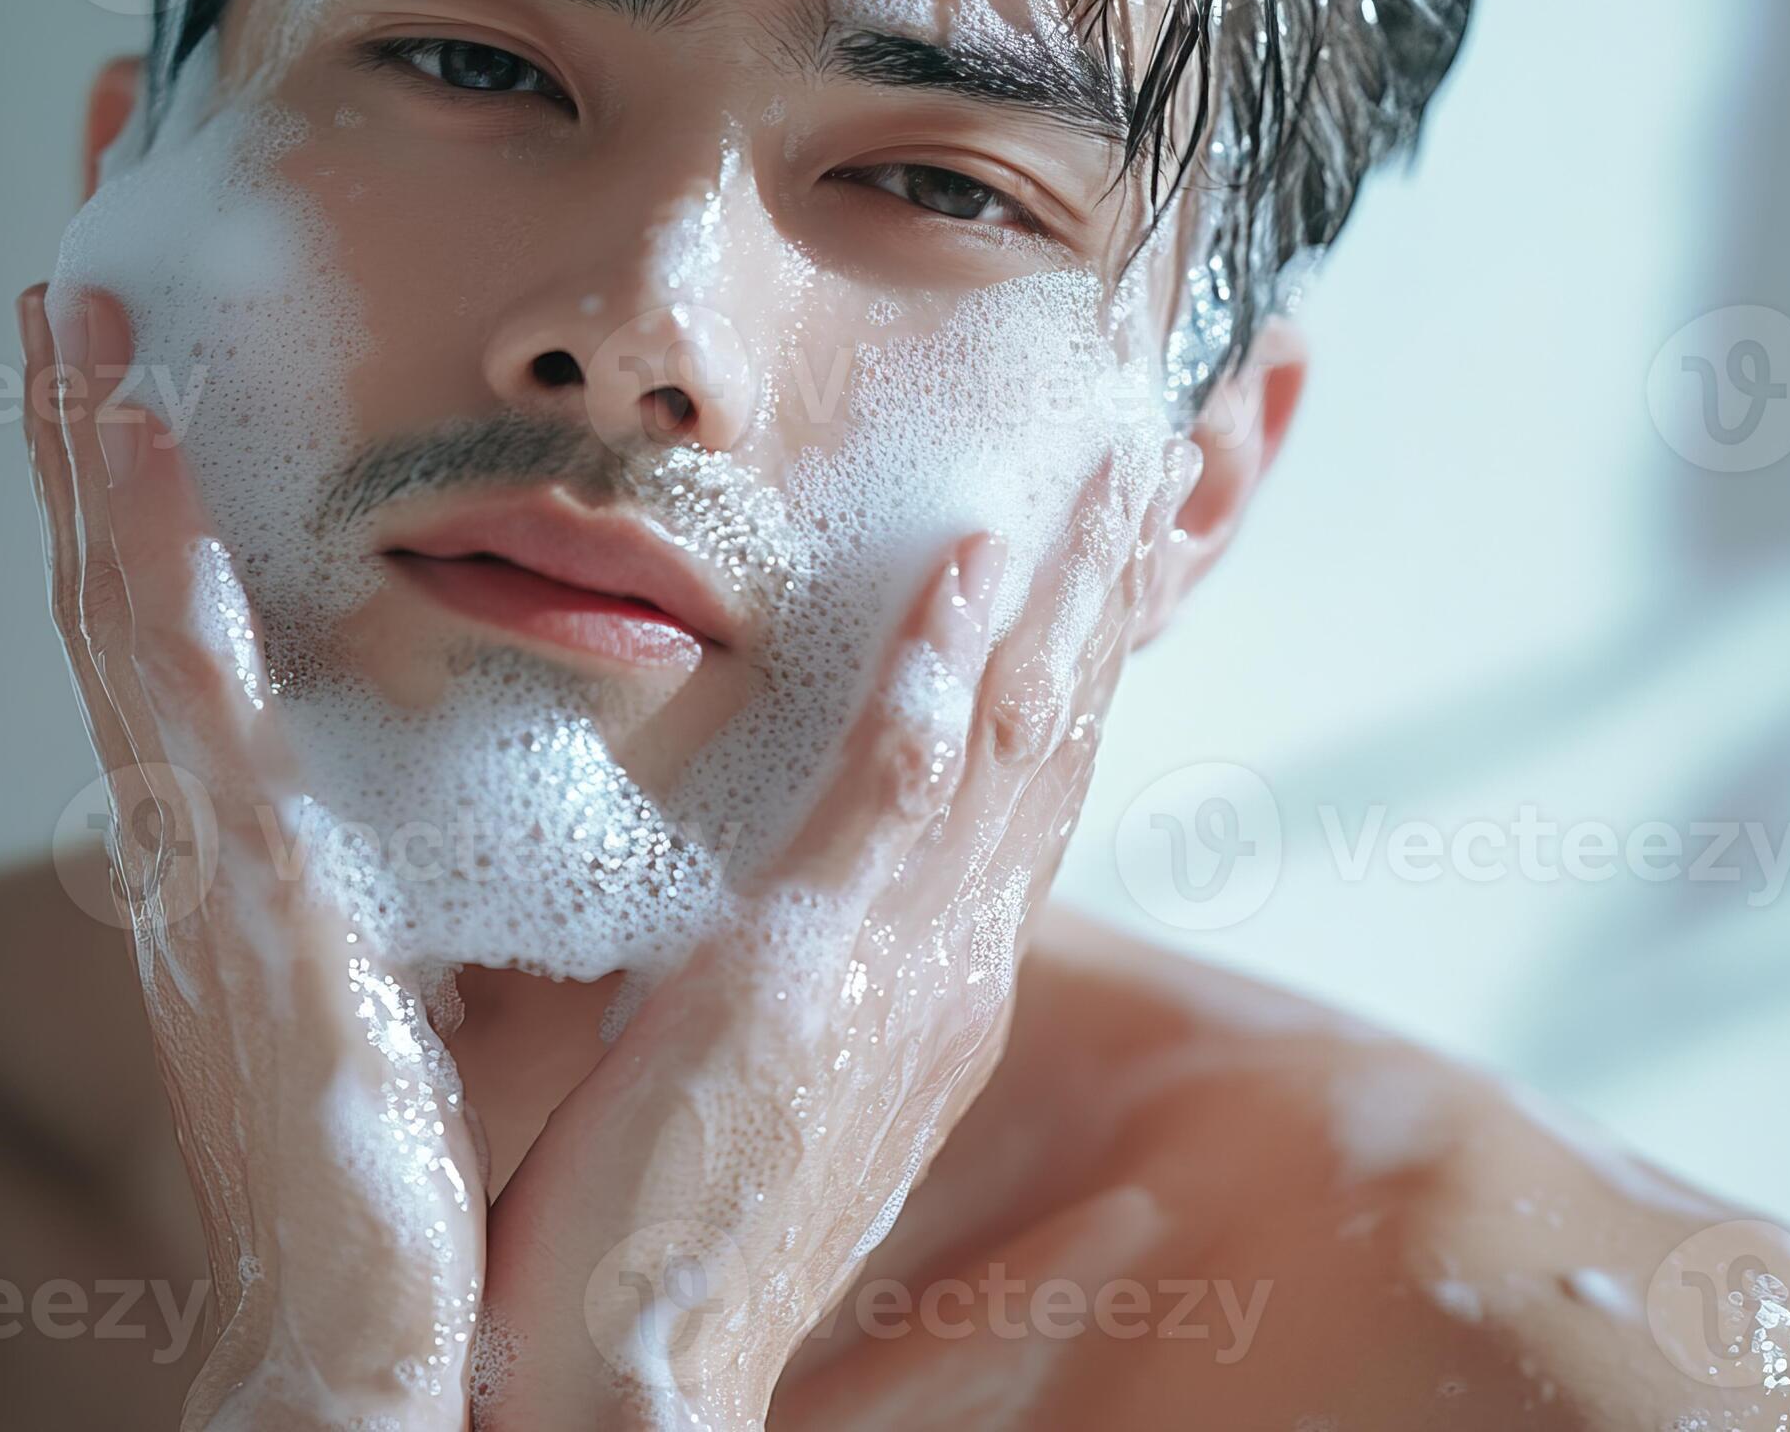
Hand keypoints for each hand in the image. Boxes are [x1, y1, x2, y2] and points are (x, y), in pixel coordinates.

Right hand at [19, 284, 487, 1430]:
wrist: (419, 1328)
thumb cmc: (450, 1136)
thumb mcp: (473, 932)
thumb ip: (478, 817)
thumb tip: (539, 717)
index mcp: (258, 822)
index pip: (188, 600)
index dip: (144, 465)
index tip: (141, 325)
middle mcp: (205, 825)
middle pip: (129, 574)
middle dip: (90, 409)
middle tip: (74, 253)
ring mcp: (207, 863)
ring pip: (126, 616)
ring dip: (95, 455)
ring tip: (74, 300)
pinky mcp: (244, 909)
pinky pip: (187, 718)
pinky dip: (153, 583)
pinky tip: (133, 462)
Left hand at [473, 452, 1180, 1428]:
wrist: (638, 1385)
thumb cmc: (678, 1227)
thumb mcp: (775, 1076)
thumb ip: (803, 963)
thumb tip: (777, 878)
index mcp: (948, 982)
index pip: (1035, 786)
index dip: (1078, 660)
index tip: (1099, 556)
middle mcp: (961, 959)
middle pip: (1062, 732)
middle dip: (1109, 588)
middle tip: (1151, 451)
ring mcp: (906, 957)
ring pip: (1017, 727)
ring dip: (1062, 583)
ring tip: (1103, 455)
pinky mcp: (818, 961)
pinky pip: (904, 773)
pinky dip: (945, 655)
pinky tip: (967, 555)